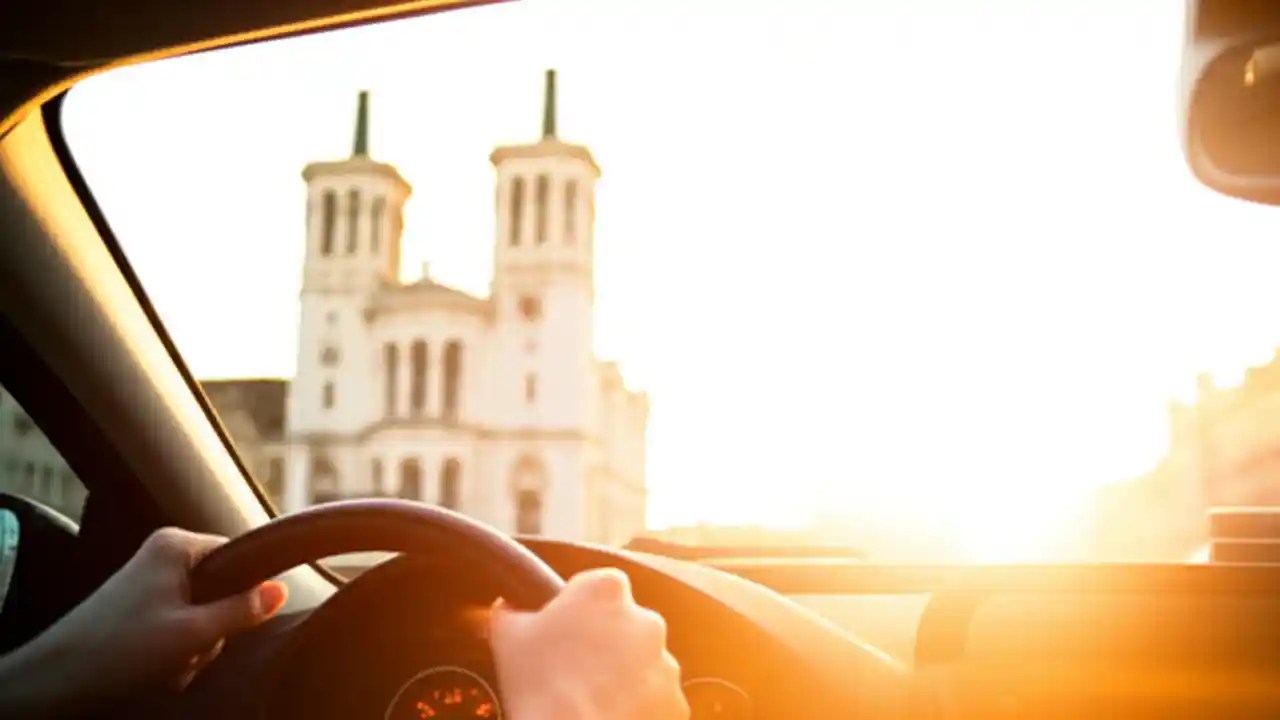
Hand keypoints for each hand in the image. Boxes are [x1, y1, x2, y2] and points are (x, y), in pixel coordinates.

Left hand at [0, 527, 286, 716]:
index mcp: (176, 545)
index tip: (235, 620)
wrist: (54, 682)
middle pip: (222, 590)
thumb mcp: (193, 633)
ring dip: (194, 646)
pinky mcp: (140, 610)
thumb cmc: (117, 650)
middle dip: (213, 628)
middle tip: (190, 647)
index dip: (245, 592)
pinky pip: (180, 628)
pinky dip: (176, 652)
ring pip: (202, 615)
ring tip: (168, 661)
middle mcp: (163, 556)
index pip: (239, 556)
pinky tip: (157, 667)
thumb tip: (280, 591)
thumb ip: (242, 611)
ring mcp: (150, 583)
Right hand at [489, 567, 688, 719]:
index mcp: (606, 590)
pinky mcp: (676, 700)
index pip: (596, 585)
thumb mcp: (508, 637)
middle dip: (605, 642)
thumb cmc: (540, 685)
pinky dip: (638, 705)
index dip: (577, 608)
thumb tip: (507, 607)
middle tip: (574, 668)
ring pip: (642, 662)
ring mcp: (666, 662)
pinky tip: (610, 714)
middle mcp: (645, 619)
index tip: (563, 631)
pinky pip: (655, 697)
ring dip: (623, 674)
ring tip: (591, 698)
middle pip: (624, 623)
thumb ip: (510, 611)